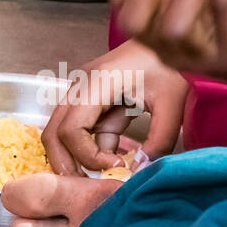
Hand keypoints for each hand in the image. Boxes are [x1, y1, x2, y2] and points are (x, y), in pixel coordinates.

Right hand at [40, 38, 189, 173]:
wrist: (174, 41)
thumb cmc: (173, 64)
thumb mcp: (172, 103)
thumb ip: (158, 140)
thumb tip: (138, 172)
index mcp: (97, 82)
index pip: (70, 130)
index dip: (87, 156)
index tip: (116, 166)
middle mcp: (79, 86)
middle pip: (52, 133)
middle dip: (66, 164)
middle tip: (87, 185)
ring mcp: (80, 92)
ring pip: (60, 134)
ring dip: (77, 157)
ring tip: (104, 174)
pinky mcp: (88, 99)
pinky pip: (78, 130)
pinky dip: (92, 147)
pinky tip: (113, 157)